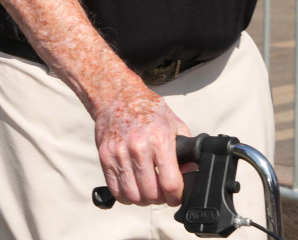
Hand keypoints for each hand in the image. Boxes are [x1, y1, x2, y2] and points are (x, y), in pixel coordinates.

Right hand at [94, 85, 190, 206]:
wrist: (117, 96)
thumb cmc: (148, 110)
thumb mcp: (174, 124)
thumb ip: (186, 149)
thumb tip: (192, 172)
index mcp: (159, 139)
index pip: (170, 183)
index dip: (176, 197)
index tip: (177, 196)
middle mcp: (138, 147)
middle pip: (151, 194)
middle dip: (161, 199)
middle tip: (163, 193)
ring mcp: (119, 153)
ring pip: (133, 196)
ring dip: (143, 200)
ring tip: (148, 191)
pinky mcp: (105, 157)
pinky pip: (116, 190)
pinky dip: (127, 196)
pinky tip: (133, 188)